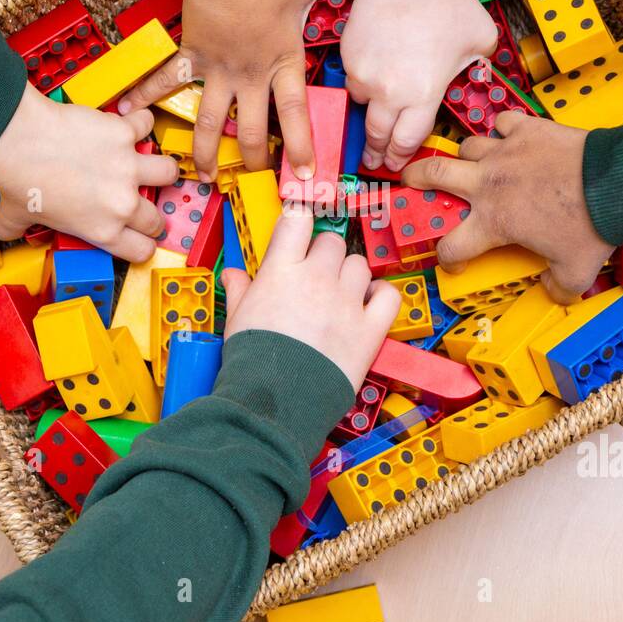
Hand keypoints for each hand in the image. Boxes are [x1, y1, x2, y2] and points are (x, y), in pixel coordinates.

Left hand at [0, 84, 179, 261]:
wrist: (19, 140)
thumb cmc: (19, 178)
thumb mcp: (15, 217)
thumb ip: (15, 228)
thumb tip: (4, 230)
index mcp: (101, 229)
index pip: (141, 250)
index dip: (141, 245)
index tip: (138, 236)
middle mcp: (121, 202)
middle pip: (156, 219)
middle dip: (149, 213)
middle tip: (138, 202)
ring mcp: (127, 167)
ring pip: (168, 173)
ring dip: (158, 170)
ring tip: (146, 165)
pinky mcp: (123, 134)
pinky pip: (145, 125)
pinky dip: (139, 122)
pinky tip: (129, 124)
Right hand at [119, 0, 359, 180]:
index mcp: (283, 63)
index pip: (295, 115)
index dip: (300, 146)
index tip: (305, 172)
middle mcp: (251, 76)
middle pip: (252, 130)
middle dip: (253, 159)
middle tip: (254, 176)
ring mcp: (219, 70)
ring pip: (212, 122)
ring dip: (206, 151)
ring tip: (204, 176)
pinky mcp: (192, 55)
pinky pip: (167, 80)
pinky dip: (147, 94)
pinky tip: (130, 111)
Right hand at [220, 208, 400, 388]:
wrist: (276, 401)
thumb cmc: (253, 361)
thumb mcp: (236, 319)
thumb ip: (240, 291)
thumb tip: (234, 275)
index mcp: (281, 271)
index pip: (297, 220)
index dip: (299, 221)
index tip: (301, 228)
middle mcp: (317, 278)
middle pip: (332, 242)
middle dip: (324, 254)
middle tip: (315, 275)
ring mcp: (346, 302)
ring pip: (359, 265)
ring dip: (350, 274)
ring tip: (339, 294)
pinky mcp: (369, 328)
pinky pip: (388, 295)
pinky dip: (382, 294)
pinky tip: (369, 302)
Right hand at [341, 0, 497, 172]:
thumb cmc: (448, 4)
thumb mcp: (479, 42)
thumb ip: (473, 66)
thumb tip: (472, 71)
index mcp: (423, 96)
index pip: (407, 142)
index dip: (401, 156)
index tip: (397, 163)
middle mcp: (390, 92)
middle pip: (377, 135)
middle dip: (376, 151)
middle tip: (374, 160)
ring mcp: (364, 74)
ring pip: (361, 104)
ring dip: (369, 110)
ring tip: (374, 113)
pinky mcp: (348, 55)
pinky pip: (352, 76)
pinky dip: (361, 79)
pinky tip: (372, 71)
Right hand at [400, 111, 614, 303]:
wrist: (615, 183)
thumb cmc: (591, 225)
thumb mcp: (574, 271)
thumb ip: (557, 286)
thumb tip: (553, 291)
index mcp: (493, 223)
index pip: (451, 247)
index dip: (447, 259)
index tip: (455, 261)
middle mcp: (489, 185)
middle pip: (432, 175)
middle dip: (415, 178)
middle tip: (410, 180)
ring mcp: (505, 153)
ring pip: (466, 147)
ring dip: (466, 157)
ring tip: (473, 163)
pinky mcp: (525, 129)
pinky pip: (501, 123)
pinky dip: (503, 130)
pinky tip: (511, 138)